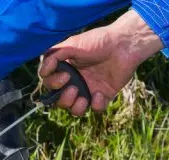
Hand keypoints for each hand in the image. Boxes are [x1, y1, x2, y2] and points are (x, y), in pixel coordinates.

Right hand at [39, 10, 163, 115]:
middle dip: (63, 99)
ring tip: (83, 98)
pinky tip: (99, 93)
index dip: (53, 84)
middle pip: (59, 101)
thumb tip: (43, 70)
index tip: (65, 75)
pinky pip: (96, 109)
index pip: (50, 84)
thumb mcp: (73, 44)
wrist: (124, 44)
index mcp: (65, 70)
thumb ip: (54, 54)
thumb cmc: (98, 41)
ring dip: (75, 108)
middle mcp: (75, 82)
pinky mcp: (103, 96)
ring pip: (75, 110)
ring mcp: (89, 90)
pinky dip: (96, 105)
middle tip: (74, 88)